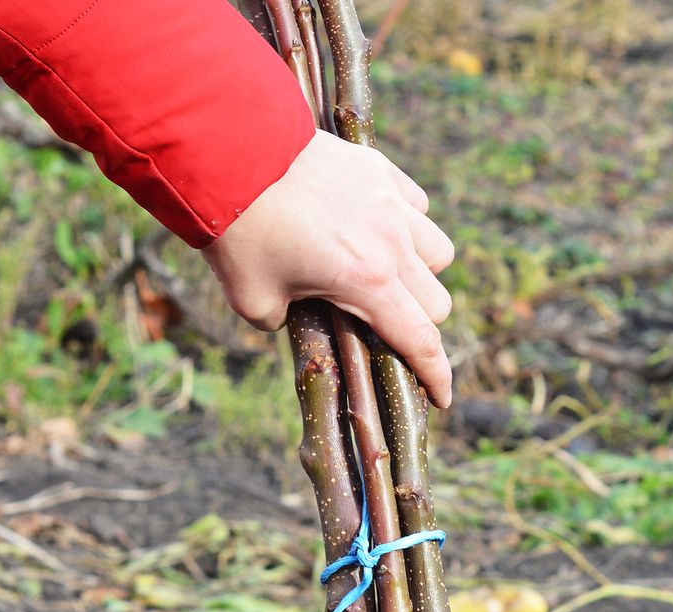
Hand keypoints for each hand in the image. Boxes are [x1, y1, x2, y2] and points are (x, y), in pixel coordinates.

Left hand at [202, 131, 454, 406]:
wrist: (231, 151)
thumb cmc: (241, 233)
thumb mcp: (253, 300)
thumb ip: (283, 320)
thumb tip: (292, 311)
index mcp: (367, 284)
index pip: (421, 341)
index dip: (435, 376)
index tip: (441, 398)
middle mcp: (392, 245)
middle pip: (436, 301)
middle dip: (419, 323)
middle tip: (388, 326)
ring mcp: (391, 204)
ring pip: (438, 252)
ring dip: (423, 272)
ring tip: (390, 274)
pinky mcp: (380, 172)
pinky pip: (418, 206)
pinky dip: (410, 224)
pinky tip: (380, 227)